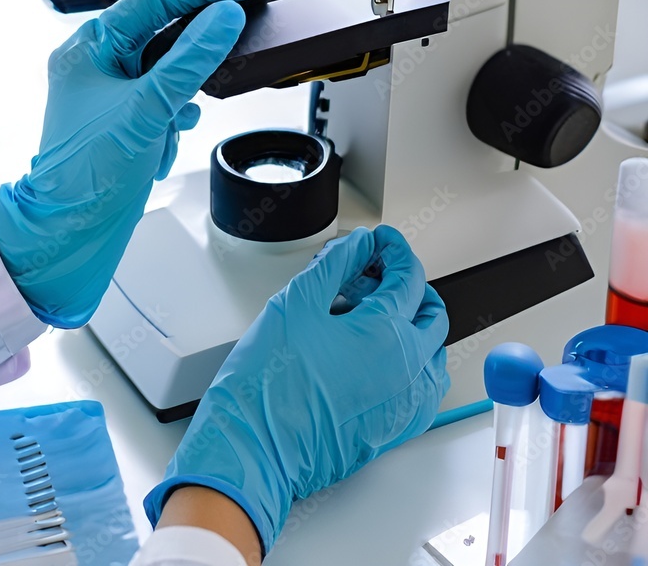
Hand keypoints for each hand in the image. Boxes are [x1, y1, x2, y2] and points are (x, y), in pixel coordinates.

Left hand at [0, 0, 270, 327]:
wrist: (66, 237)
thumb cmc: (83, 179)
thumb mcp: (145, 112)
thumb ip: (187, 62)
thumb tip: (222, 19)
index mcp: (92, 47)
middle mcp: (100, 62)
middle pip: (165, 17)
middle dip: (209, 3)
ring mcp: (115, 90)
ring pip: (170, 54)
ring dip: (198, 58)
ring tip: (231, 40)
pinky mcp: (129, 116)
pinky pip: (168, 89)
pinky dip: (185, 97)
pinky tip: (189, 111)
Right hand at [144, 225, 449, 554]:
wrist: (256, 447)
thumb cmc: (267, 385)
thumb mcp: (295, 304)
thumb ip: (335, 266)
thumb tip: (359, 246)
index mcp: (387, 333)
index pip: (409, 275)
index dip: (394, 249)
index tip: (380, 242)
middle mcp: (408, 369)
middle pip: (431, 312)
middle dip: (408, 284)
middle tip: (374, 274)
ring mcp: (406, 403)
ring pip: (433, 350)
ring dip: (413, 324)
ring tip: (369, 315)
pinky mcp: (395, 428)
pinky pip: (424, 387)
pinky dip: (411, 361)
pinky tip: (373, 354)